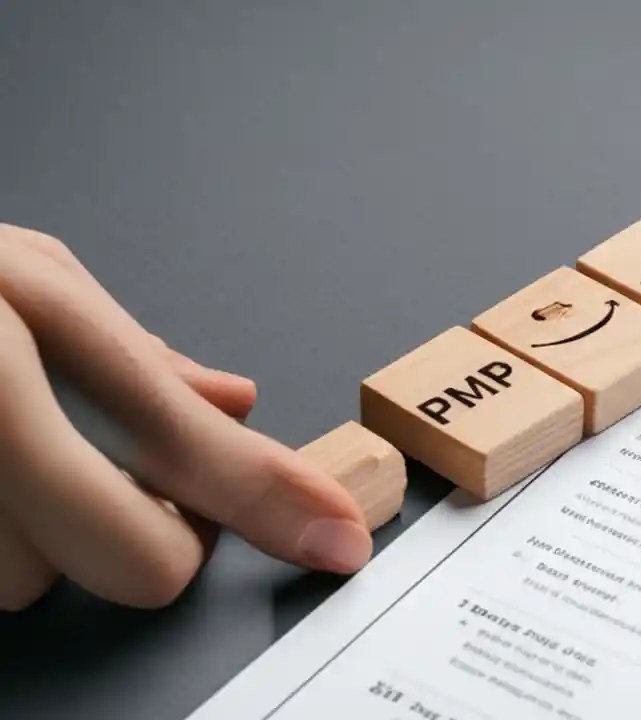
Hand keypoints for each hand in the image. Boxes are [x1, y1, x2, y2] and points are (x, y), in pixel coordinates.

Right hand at [0, 223, 371, 610]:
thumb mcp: (25, 280)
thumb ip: (136, 356)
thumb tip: (237, 407)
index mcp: (22, 318)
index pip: (181, 440)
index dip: (272, 499)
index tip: (335, 540)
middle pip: (130, 559)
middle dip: (148, 543)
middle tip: (128, 499)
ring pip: (28, 585)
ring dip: (31, 545)